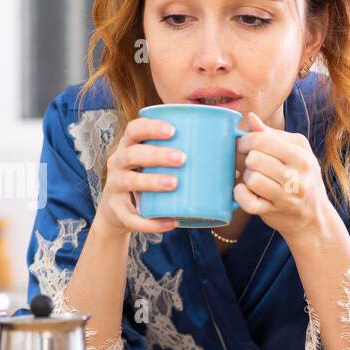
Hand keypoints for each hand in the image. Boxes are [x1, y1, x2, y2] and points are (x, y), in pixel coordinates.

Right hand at [96, 117, 183, 236]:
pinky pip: (132, 218)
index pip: (133, 130)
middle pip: (131, 155)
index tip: (173, 130)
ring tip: (175, 184)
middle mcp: (117, 164)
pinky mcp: (117, 212)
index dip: (151, 127)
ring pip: (129, 182)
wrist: (119, 212)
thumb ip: (184, 152)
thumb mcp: (155, 163)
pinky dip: (151, 222)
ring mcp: (114, 188)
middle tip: (183, 158)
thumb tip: (235, 152)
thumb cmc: (148, 179)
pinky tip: (170, 222)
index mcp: (128, 147)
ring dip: (152, 182)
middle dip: (156, 155)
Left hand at [234, 111, 335, 240]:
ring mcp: (288, 194)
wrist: (314, 217)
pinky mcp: (276, 211)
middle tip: (252, 166)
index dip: (245, 141)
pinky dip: (241, 196)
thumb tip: (251, 118)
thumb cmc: (300, 178)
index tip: (244, 147)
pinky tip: (244, 192)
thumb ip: (271, 135)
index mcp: (300, 153)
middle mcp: (298, 173)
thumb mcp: (295, 153)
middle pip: (254, 159)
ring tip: (254, 180)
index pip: (262, 140)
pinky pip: (248, 202)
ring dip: (246, 179)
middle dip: (247, 161)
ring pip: (251, 179)